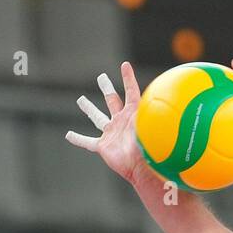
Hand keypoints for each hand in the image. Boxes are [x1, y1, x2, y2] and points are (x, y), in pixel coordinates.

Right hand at [66, 62, 151, 184]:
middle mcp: (120, 121)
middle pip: (111, 100)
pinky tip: (69, 135)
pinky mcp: (103, 146)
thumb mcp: (149, 125)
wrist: (141, 167)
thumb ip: (151, 112)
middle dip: (106, 88)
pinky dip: (78, 139)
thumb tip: (163, 93)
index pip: (131, 91)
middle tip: (101, 77)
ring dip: (89, 108)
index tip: (124, 65)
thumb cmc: (148, 147)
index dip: (128, 78)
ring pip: (97, 117)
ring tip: (81, 100)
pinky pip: (87, 141)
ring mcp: (111, 133)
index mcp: (133, 113)